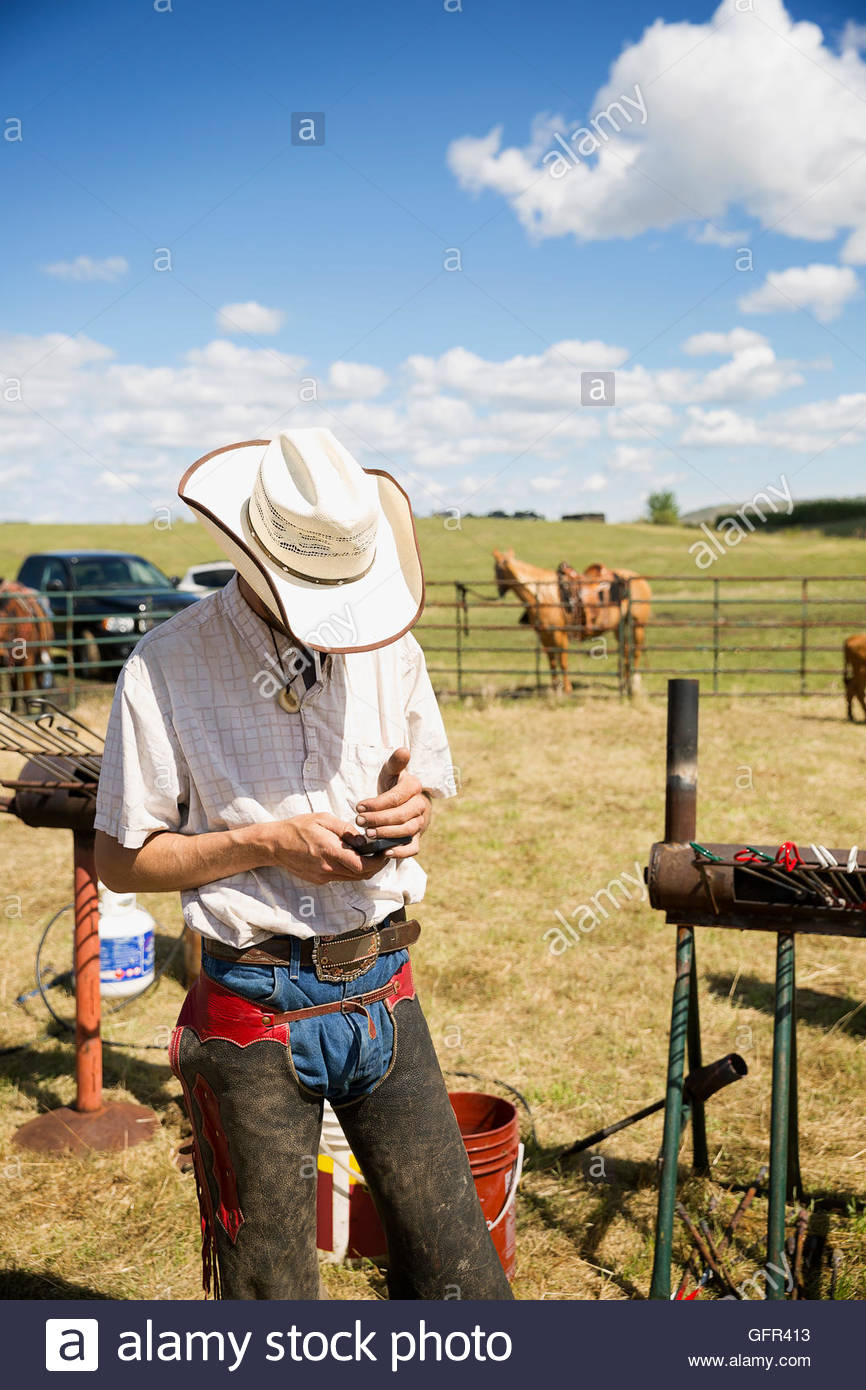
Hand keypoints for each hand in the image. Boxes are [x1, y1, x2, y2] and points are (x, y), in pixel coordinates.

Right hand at [266, 813, 386, 883]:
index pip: (362, 865)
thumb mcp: (323, 820)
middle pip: (361, 875)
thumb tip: (363, 841)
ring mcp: (323, 876)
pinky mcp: (319, 880)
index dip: (378, 862)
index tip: (384, 853)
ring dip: (363, 869)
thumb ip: (346, 830)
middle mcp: (328, 868)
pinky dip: (349, 870)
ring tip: (368, 855)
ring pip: (352, 878)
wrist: (275, 844)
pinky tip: (348, 857)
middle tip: (381, 854)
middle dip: (375, 866)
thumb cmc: (299, 828)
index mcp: (331, 851)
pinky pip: (340, 877)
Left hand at [354, 747, 431, 859]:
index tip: (359, 806)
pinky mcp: (417, 838)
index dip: (377, 803)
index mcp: (415, 787)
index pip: (396, 797)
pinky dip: (401, 852)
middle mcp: (421, 806)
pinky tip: (385, 852)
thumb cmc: (394, 786)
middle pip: (401, 815)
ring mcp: (421, 823)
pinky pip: (413, 848)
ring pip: (406, 831)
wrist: (404, 802)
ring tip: (367, 834)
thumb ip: (395, 763)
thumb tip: (404, 750)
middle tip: (359, 821)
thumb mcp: (392, 772)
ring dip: (386, 834)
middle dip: (378, 819)